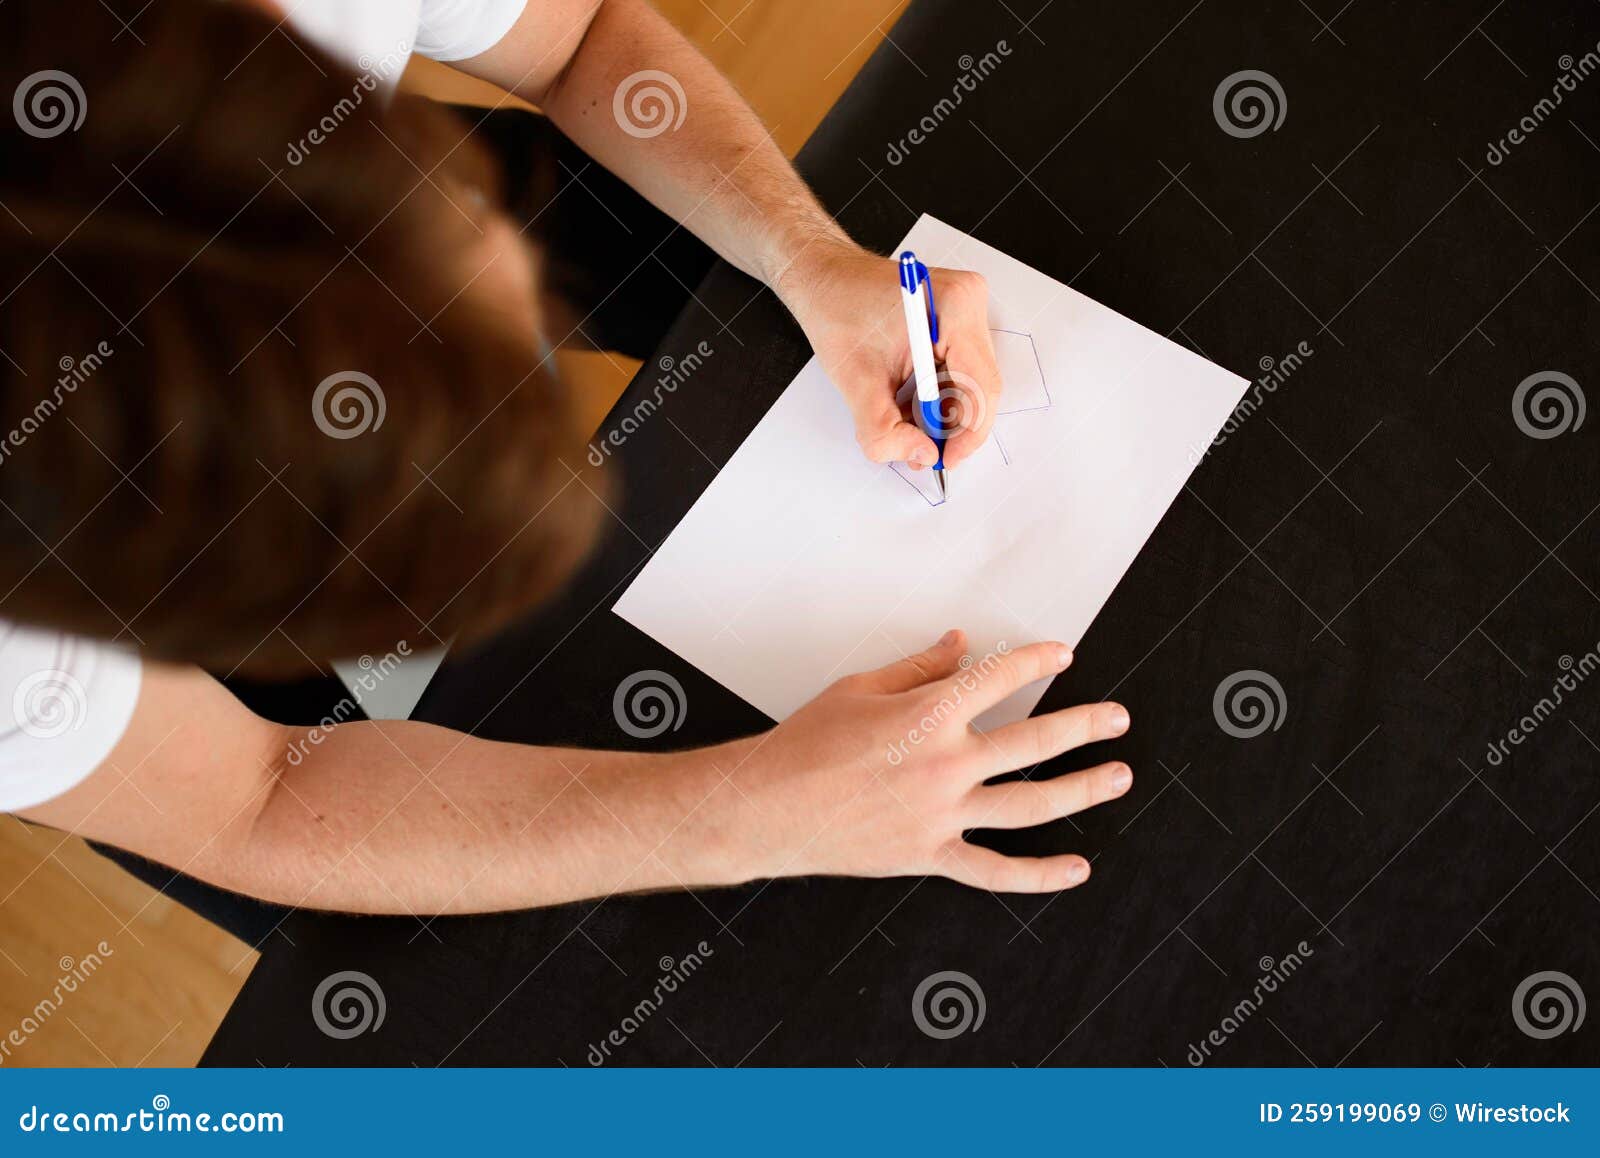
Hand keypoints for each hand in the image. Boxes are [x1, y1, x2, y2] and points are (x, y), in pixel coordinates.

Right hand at [719, 630, 1131, 891]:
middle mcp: (944, 764)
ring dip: (1081, 790)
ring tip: (1117, 777)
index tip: (1063, 655)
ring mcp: (941, 814)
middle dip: (1084, 726)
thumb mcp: (860, 689)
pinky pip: (994, 870)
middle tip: (1116, 719)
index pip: (1000, 679)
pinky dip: (1038, 874)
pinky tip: (1075, 869)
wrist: (765, 808)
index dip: (1037, 661)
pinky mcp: (929, 855)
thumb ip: (918, 668)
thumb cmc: (804, 745)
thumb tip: (960, 645)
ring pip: (1030, 805)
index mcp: (927, 715)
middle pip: (1034, 742)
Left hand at [778, 242, 1002, 468]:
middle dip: (952, 427)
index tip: (945, 460)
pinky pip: (959, 369)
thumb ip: (885, 430)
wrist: (822, 278)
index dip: (967, 434)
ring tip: (910, 433)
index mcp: (954, 309)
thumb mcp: (855, 381)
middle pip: (979, 386)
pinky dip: (937, 395)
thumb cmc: (836, 310)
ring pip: (969, 381)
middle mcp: (970, 303)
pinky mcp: (956, 319)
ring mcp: (966, 310)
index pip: (981, 387)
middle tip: (924, 454)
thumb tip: (921, 455)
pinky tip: (911, 408)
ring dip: (943, 413)